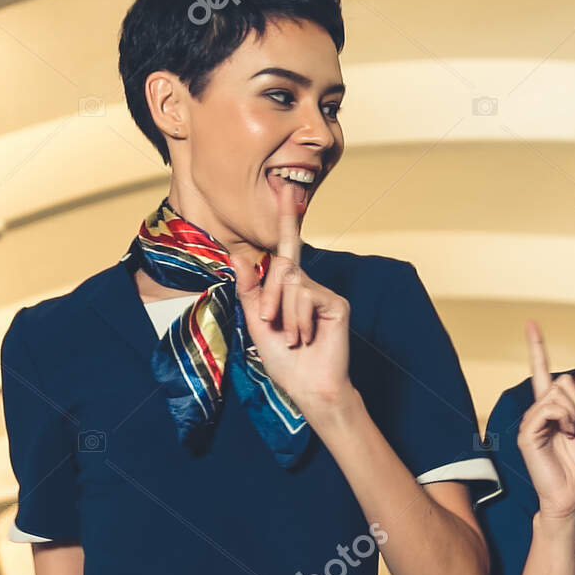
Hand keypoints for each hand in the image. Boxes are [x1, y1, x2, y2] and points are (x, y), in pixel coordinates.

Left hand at [233, 185, 350, 405]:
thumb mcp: (257, 322)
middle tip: (271, 325)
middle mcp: (308, 285)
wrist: (309, 387)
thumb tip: (238, 256)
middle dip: (269, 297)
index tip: (287, 187)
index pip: (286, 248)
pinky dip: (298, 319)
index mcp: (288, 289)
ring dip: (283, 314)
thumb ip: (249, 289)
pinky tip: (307, 337)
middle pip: (282, 267)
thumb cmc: (284, 360)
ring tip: (294, 338)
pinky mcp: (336, 303)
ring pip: (291, 283)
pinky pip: (305, 295)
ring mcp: (324, 293)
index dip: (287, 217)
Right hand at [517, 322, 574, 520]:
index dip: (537, 348)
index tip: (532, 324)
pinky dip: (563, 418)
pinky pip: (548, 408)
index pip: (543, 372)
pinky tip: (564, 435)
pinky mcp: (527, 433)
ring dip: (573, 412)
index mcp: (554, 408)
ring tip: (571, 434)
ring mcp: (531, 421)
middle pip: (560, 381)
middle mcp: (539, 411)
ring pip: (556, 393)